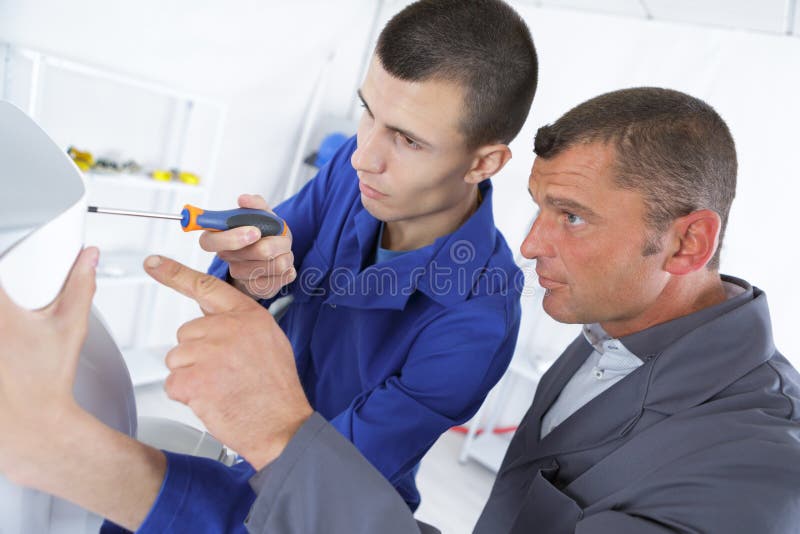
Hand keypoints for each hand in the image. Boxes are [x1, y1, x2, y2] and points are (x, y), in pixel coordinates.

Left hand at [0, 247, 97, 483]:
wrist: (30, 421)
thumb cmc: (46, 379)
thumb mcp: (70, 326)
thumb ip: (81, 286)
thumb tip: (88, 259)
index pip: (1, 270)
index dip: (9, 274)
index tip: (16, 272)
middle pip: (0, 292)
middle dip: (9, 295)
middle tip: (21, 317)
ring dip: (6, 320)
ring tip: (16, 336)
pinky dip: (3, 336)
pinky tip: (10, 350)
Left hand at [144, 254, 312, 469]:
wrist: (282, 425)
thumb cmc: (275, 390)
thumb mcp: (267, 342)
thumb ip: (238, 325)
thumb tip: (210, 318)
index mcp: (248, 316)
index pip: (206, 287)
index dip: (174, 273)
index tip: (153, 263)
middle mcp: (229, 328)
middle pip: (186, 334)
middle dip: (197, 356)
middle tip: (224, 375)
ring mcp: (212, 352)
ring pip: (177, 359)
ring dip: (191, 376)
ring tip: (221, 388)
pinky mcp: (196, 379)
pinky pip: (173, 383)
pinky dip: (187, 396)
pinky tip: (212, 399)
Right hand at [199, 194, 295, 298]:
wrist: (276, 253)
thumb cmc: (265, 232)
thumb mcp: (262, 213)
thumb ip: (255, 204)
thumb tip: (244, 199)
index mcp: (219, 238)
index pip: (210, 242)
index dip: (231, 238)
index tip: (254, 231)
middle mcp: (227, 259)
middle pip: (250, 255)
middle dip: (273, 244)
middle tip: (281, 239)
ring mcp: (242, 277)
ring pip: (270, 267)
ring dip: (284, 255)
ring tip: (283, 250)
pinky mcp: (257, 290)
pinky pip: (279, 280)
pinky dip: (288, 269)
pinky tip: (283, 263)